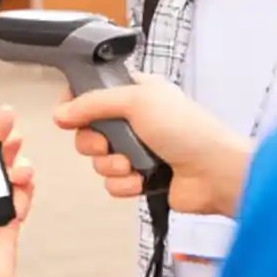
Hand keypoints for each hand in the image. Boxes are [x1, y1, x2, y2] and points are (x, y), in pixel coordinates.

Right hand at [54, 73, 252, 217]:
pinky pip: (112, 184)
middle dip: (93, 142)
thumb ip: (94, 103)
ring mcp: (137, 150)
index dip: (76, 105)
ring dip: (112, 165)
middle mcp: (135, 120)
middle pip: (88, 131)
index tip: (70, 115)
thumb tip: (61, 112)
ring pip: (99, 161)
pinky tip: (142, 180)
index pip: (92, 93)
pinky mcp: (141, 178)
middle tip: (107, 143)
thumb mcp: (137, 101)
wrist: (214, 173)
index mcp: (136, 92)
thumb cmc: (189, 130)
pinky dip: (125, 184)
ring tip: (133, 163)